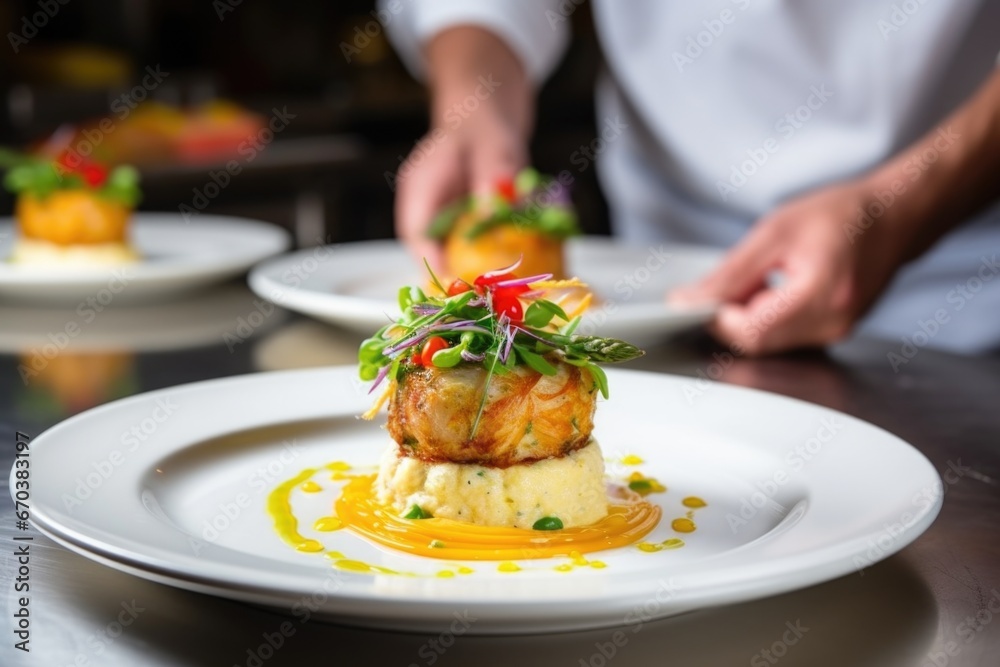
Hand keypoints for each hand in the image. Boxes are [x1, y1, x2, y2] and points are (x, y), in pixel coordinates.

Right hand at [394, 26, 532, 270]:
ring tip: (505, 285)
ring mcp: (439, 215)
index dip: (434, 262)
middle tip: (489, 294)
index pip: (416, 232)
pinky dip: (486, 258)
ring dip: (474, 270)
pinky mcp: (457, 222)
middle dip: (457, 275)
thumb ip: (494, 176)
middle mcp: (424, 205)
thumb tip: (495, 210)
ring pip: (449, 254)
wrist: (483, 106)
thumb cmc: (485, 120)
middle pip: (430, 252)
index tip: (459, 283)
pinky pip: (467, 248)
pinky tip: (513, 266)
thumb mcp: (495, 145)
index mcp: (421, 185)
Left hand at [670, 180, 909, 354]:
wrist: (893, 217)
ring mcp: (835, 334)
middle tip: (728, 284)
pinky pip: (784, 338)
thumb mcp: (774, 232)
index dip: (718, 318)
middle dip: (730, 318)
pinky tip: (773, 291)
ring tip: (760, 279)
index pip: (752, 332)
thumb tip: (688, 301)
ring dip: (748, 318)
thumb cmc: (841, 215)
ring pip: (768, 344)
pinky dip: (766, 318)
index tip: (702, 297)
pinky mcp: (832, 335)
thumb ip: (729, 274)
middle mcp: (832, 324)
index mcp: (820, 295)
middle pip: (757, 343)